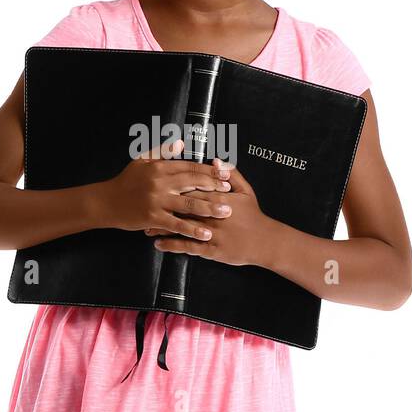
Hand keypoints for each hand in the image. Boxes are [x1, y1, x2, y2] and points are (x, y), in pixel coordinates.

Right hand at [100, 138, 231, 237]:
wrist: (106, 202)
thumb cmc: (125, 182)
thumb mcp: (141, 161)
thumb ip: (162, 151)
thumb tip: (181, 144)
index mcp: (160, 167)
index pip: (190, 167)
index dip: (209, 170)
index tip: (225, 174)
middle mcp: (160, 183)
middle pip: (193, 183)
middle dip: (214, 187)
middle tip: (231, 192)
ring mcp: (157, 201)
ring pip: (188, 204)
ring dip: (209, 209)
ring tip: (226, 212)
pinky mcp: (153, 218)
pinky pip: (177, 225)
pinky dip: (192, 230)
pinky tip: (206, 234)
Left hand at [144, 159, 274, 267]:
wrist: (265, 241)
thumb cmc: (253, 215)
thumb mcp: (246, 191)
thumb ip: (231, 174)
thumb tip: (216, 161)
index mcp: (219, 197)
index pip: (192, 188)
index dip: (174, 186)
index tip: (158, 184)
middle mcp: (212, 214)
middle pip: (182, 206)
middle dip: (163, 206)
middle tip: (146, 206)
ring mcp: (211, 232)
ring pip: (181, 227)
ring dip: (162, 228)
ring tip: (147, 228)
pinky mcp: (211, 249)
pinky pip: (187, 247)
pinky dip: (171, 245)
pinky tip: (159, 244)